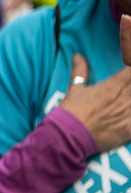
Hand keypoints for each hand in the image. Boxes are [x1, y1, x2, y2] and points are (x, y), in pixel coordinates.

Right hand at [59, 28, 130, 151]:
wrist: (68, 136)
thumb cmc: (71, 112)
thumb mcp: (74, 89)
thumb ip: (80, 70)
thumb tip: (78, 56)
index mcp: (112, 86)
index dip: (130, 71)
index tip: (128, 74)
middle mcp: (124, 98)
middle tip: (126, 92)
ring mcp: (128, 114)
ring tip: (127, 103)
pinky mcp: (129, 130)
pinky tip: (129, 116)